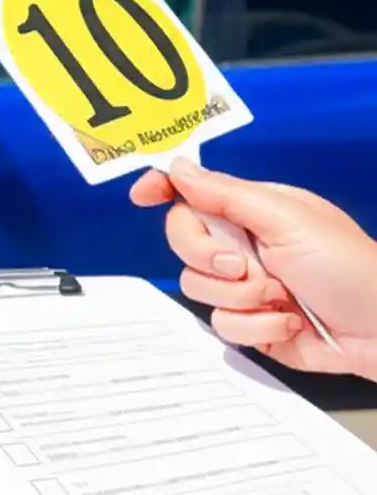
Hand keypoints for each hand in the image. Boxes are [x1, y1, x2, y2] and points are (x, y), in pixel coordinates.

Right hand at [131, 157, 376, 381]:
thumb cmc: (350, 267)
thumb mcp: (287, 219)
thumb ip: (226, 194)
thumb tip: (178, 168)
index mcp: (251, 210)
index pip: (193, 193)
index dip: (164, 189)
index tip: (143, 195)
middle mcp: (242, 245)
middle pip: (183, 243)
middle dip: (211, 259)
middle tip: (245, 265)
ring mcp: (243, 286)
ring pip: (197, 288)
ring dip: (243, 298)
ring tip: (282, 296)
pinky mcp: (248, 323)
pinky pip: (221, 325)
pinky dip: (258, 326)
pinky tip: (290, 320)